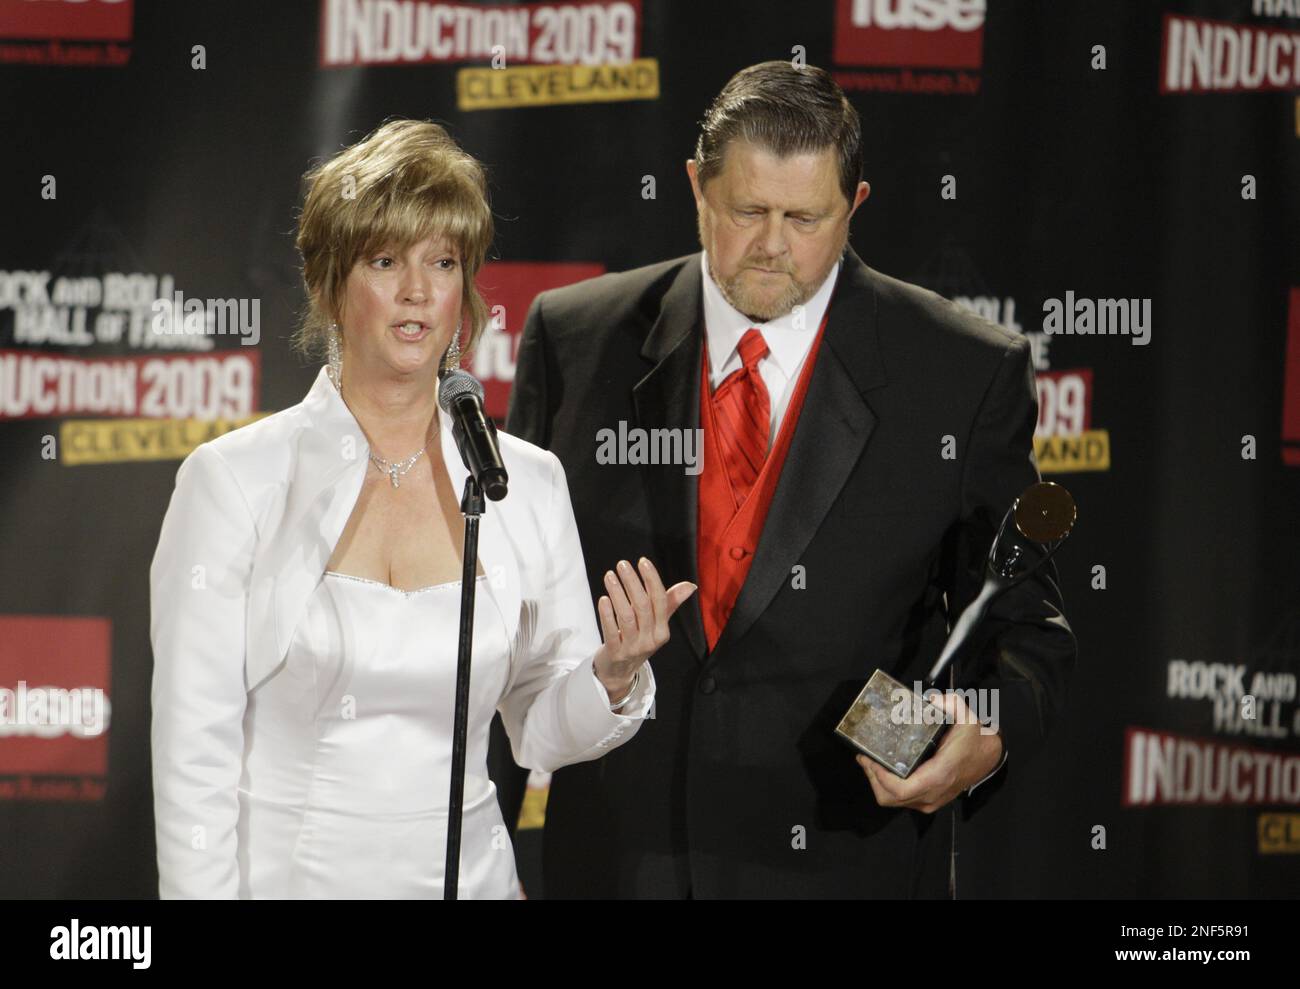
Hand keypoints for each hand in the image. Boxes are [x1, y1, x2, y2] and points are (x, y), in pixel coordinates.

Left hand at [592, 557, 695, 701]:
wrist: (620, 673)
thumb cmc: (639, 642)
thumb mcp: (656, 626)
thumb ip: (670, 604)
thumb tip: (690, 586)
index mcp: (662, 631)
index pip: (660, 601)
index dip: (652, 580)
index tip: (643, 562)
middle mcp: (650, 640)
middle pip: (643, 606)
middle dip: (632, 582)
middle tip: (622, 565)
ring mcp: (633, 648)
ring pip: (627, 616)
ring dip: (618, 593)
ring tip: (609, 576)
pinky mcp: (615, 653)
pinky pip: (611, 631)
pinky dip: (607, 614)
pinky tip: (603, 598)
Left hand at [856, 691, 1003, 813]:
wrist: (987, 758)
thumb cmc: (974, 740)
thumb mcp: (965, 717)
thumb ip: (949, 704)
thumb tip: (931, 699)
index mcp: (938, 775)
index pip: (900, 789)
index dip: (879, 777)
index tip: (868, 759)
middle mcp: (932, 794)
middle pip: (890, 798)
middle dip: (872, 778)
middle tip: (864, 758)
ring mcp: (930, 801)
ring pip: (893, 802)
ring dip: (878, 783)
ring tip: (870, 763)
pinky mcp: (929, 801)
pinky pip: (901, 801)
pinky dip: (888, 788)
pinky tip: (884, 771)